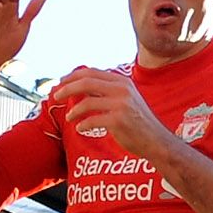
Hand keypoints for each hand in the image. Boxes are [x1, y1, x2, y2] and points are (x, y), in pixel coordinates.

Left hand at [47, 68, 173, 160]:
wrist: (156, 140)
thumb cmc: (138, 122)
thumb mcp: (125, 99)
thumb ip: (106, 91)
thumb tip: (80, 87)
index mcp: (122, 81)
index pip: (91, 72)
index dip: (72, 77)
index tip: (61, 83)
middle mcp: (122, 89)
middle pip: (86, 82)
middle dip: (67, 89)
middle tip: (55, 96)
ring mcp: (121, 104)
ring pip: (87, 101)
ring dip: (74, 110)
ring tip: (69, 117)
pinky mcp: (119, 120)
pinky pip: (93, 120)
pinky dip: (83, 124)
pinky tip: (80, 128)